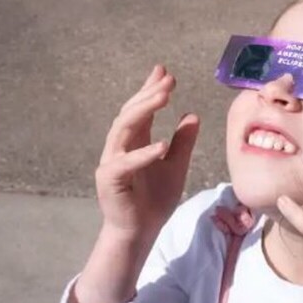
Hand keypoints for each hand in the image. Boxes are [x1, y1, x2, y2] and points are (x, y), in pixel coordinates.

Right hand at [95, 65, 198, 245]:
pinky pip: (125, 163)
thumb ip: (183, 142)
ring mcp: (111, 161)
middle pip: (131, 113)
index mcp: (134, 141)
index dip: (150, 90)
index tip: (164, 72)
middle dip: (148, 94)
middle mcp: (119, 146)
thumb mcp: (176, 165)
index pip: (141, 110)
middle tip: (167, 79)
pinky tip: (160, 144)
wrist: (141, 230)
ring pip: (123, 129)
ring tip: (163, 97)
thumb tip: (192, 115)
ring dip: (143, 112)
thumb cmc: (154, 199)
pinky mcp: (110, 179)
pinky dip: (143, 153)